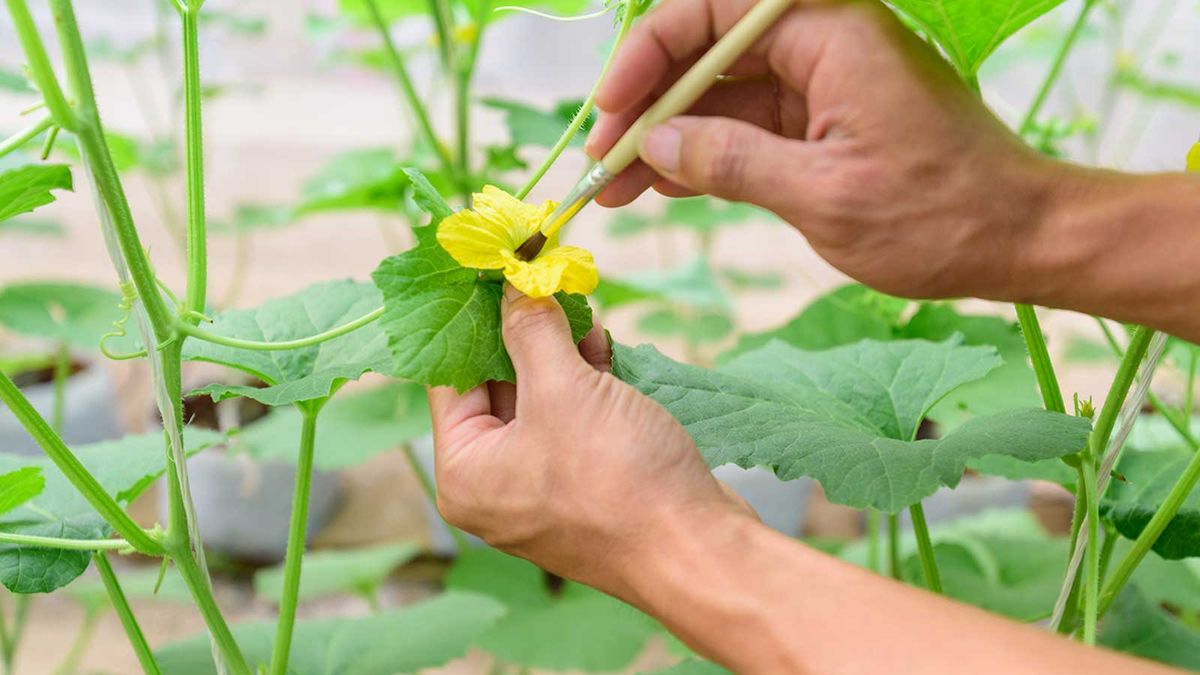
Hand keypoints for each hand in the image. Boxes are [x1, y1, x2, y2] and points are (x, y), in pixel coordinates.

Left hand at [428, 286, 752, 597]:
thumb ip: (530, 330)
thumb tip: (513, 283)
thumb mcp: (564, 389)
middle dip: (521, 331)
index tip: (486, 269)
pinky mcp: (587, 483)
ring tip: (574, 301)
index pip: (450, 379)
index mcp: (465, 472)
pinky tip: (599, 341)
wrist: (697, 550)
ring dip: (557, 351)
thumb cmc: (617, 478)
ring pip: (538, 399)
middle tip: (536, 275)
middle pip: (494, 387)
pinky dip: (583, 380)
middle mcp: (494, 484)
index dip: (469, 320)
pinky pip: (572, 419)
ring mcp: (542, 486)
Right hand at [586, 0, 1059, 300]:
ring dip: (665, 138)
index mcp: (828, 32)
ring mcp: (819, 83)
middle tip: (600, 161)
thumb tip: (655, 143)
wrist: (1017, 240)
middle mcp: (820, 43)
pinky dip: (703, 155)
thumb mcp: (824, 194)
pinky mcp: (820, 122)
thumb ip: (731, 161)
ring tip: (616, 188)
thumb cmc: (941, 213)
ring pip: (719, 94)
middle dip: (647, 105)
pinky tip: (660, 184)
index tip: (611, 112)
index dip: (647, 56)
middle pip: (705, 52)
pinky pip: (745, 125)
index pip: (710, 12)